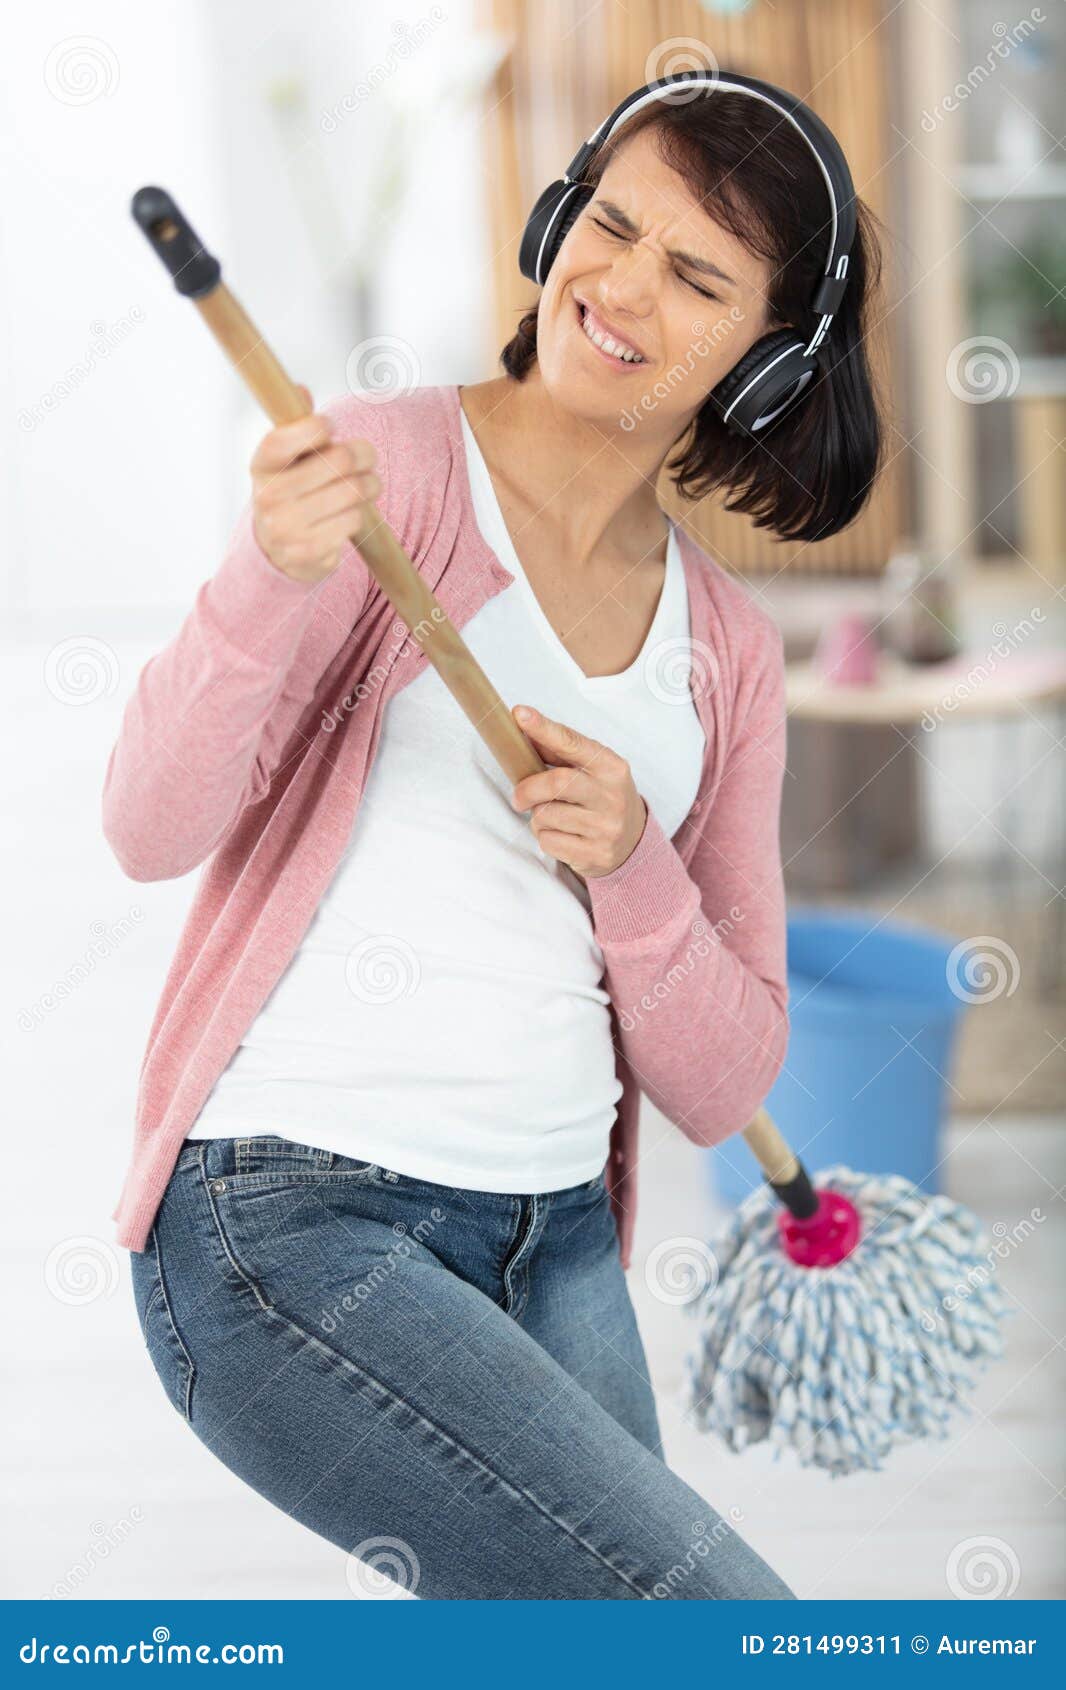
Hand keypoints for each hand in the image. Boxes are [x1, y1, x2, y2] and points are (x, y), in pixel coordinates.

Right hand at [250, 385, 381, 582]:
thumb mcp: (285, 459)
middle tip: (367, 457)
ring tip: (367, 485)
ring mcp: (286, 528)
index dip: (313, 428)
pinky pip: (354, 520)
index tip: (329, 426)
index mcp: (261, 467)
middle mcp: (268, 498)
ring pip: (353, 491)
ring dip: (370, 485)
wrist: (277, 549)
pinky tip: (350, 513)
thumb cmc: (291, 490)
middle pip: (337, 462)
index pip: (282, 440)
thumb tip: (300, 390)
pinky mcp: (308, 553)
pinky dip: (359, 515)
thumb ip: (295, 425)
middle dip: (362, 454)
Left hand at [509, 705, 647, 878]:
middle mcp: (611, 796)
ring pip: (546, 816)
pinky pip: (548, 842)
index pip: (572, 743)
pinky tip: (561, 835)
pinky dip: (545, 837)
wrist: (632, 842)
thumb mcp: (593, 771)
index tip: (521, 715)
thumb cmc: (603, 798)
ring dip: (537, 817)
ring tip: (551, 817)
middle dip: (528, 789)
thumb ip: (560, 752)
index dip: (544, 729)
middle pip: (556, 783)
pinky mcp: (594, 853)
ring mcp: (605, 827)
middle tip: (519, 797)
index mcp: (611, 767)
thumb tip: (524, 732)